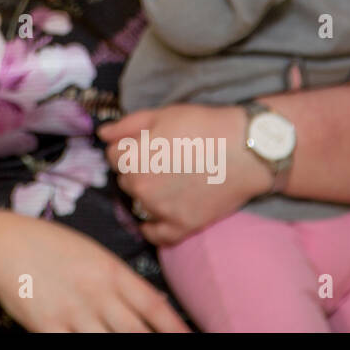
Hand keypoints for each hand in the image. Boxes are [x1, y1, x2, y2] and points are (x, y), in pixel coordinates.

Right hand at [0, 211, 189, 331]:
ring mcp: (72, 311)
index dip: (177, 329)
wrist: (3, 244)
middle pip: (136, 333)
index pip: (154, 306)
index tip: (195, 341)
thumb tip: (158, 304)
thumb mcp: (92, 255)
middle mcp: (97, 292)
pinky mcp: (47, 325)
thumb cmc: (52, 248)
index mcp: (111, 271)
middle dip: (154, 347)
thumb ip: (122, 281)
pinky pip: (70, 348)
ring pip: (107, 344)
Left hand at [97, 104, 270, 244]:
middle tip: (163, 159)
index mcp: (132, 158)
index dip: (128, 146)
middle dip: (137, 169)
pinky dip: (153, 227)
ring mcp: (161, 210)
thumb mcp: (161, 114)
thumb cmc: (204, 126)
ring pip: (139, 203)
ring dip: (147, 193)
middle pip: (125, 179)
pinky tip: (158, 216)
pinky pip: (156, 235)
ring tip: (171, 179)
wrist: (247, 150)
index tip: (145, 143)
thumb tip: (101, 133)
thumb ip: (126, 126)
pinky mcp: (183, 226)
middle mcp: (141, 187)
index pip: (113, 155)